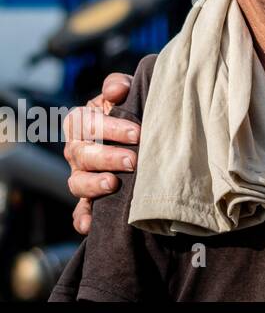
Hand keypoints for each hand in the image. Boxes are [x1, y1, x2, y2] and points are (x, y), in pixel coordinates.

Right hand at [62, 72, 137, 233]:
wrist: (139, 131)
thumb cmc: (130, 108)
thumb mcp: (126, 91)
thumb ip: (119, 86)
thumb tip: (115, 92)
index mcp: (81, 121)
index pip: (87, 123)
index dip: (111, 128)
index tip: (137, 132)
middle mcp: (77, 149)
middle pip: (82, 154)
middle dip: (107, 157)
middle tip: (133, 159)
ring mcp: (80, 174)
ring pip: (77, 182)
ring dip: (93, 185)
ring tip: (113, 185)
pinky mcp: (88, 197)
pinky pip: (79, 211)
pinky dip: (82, 218)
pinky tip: (90, 225)